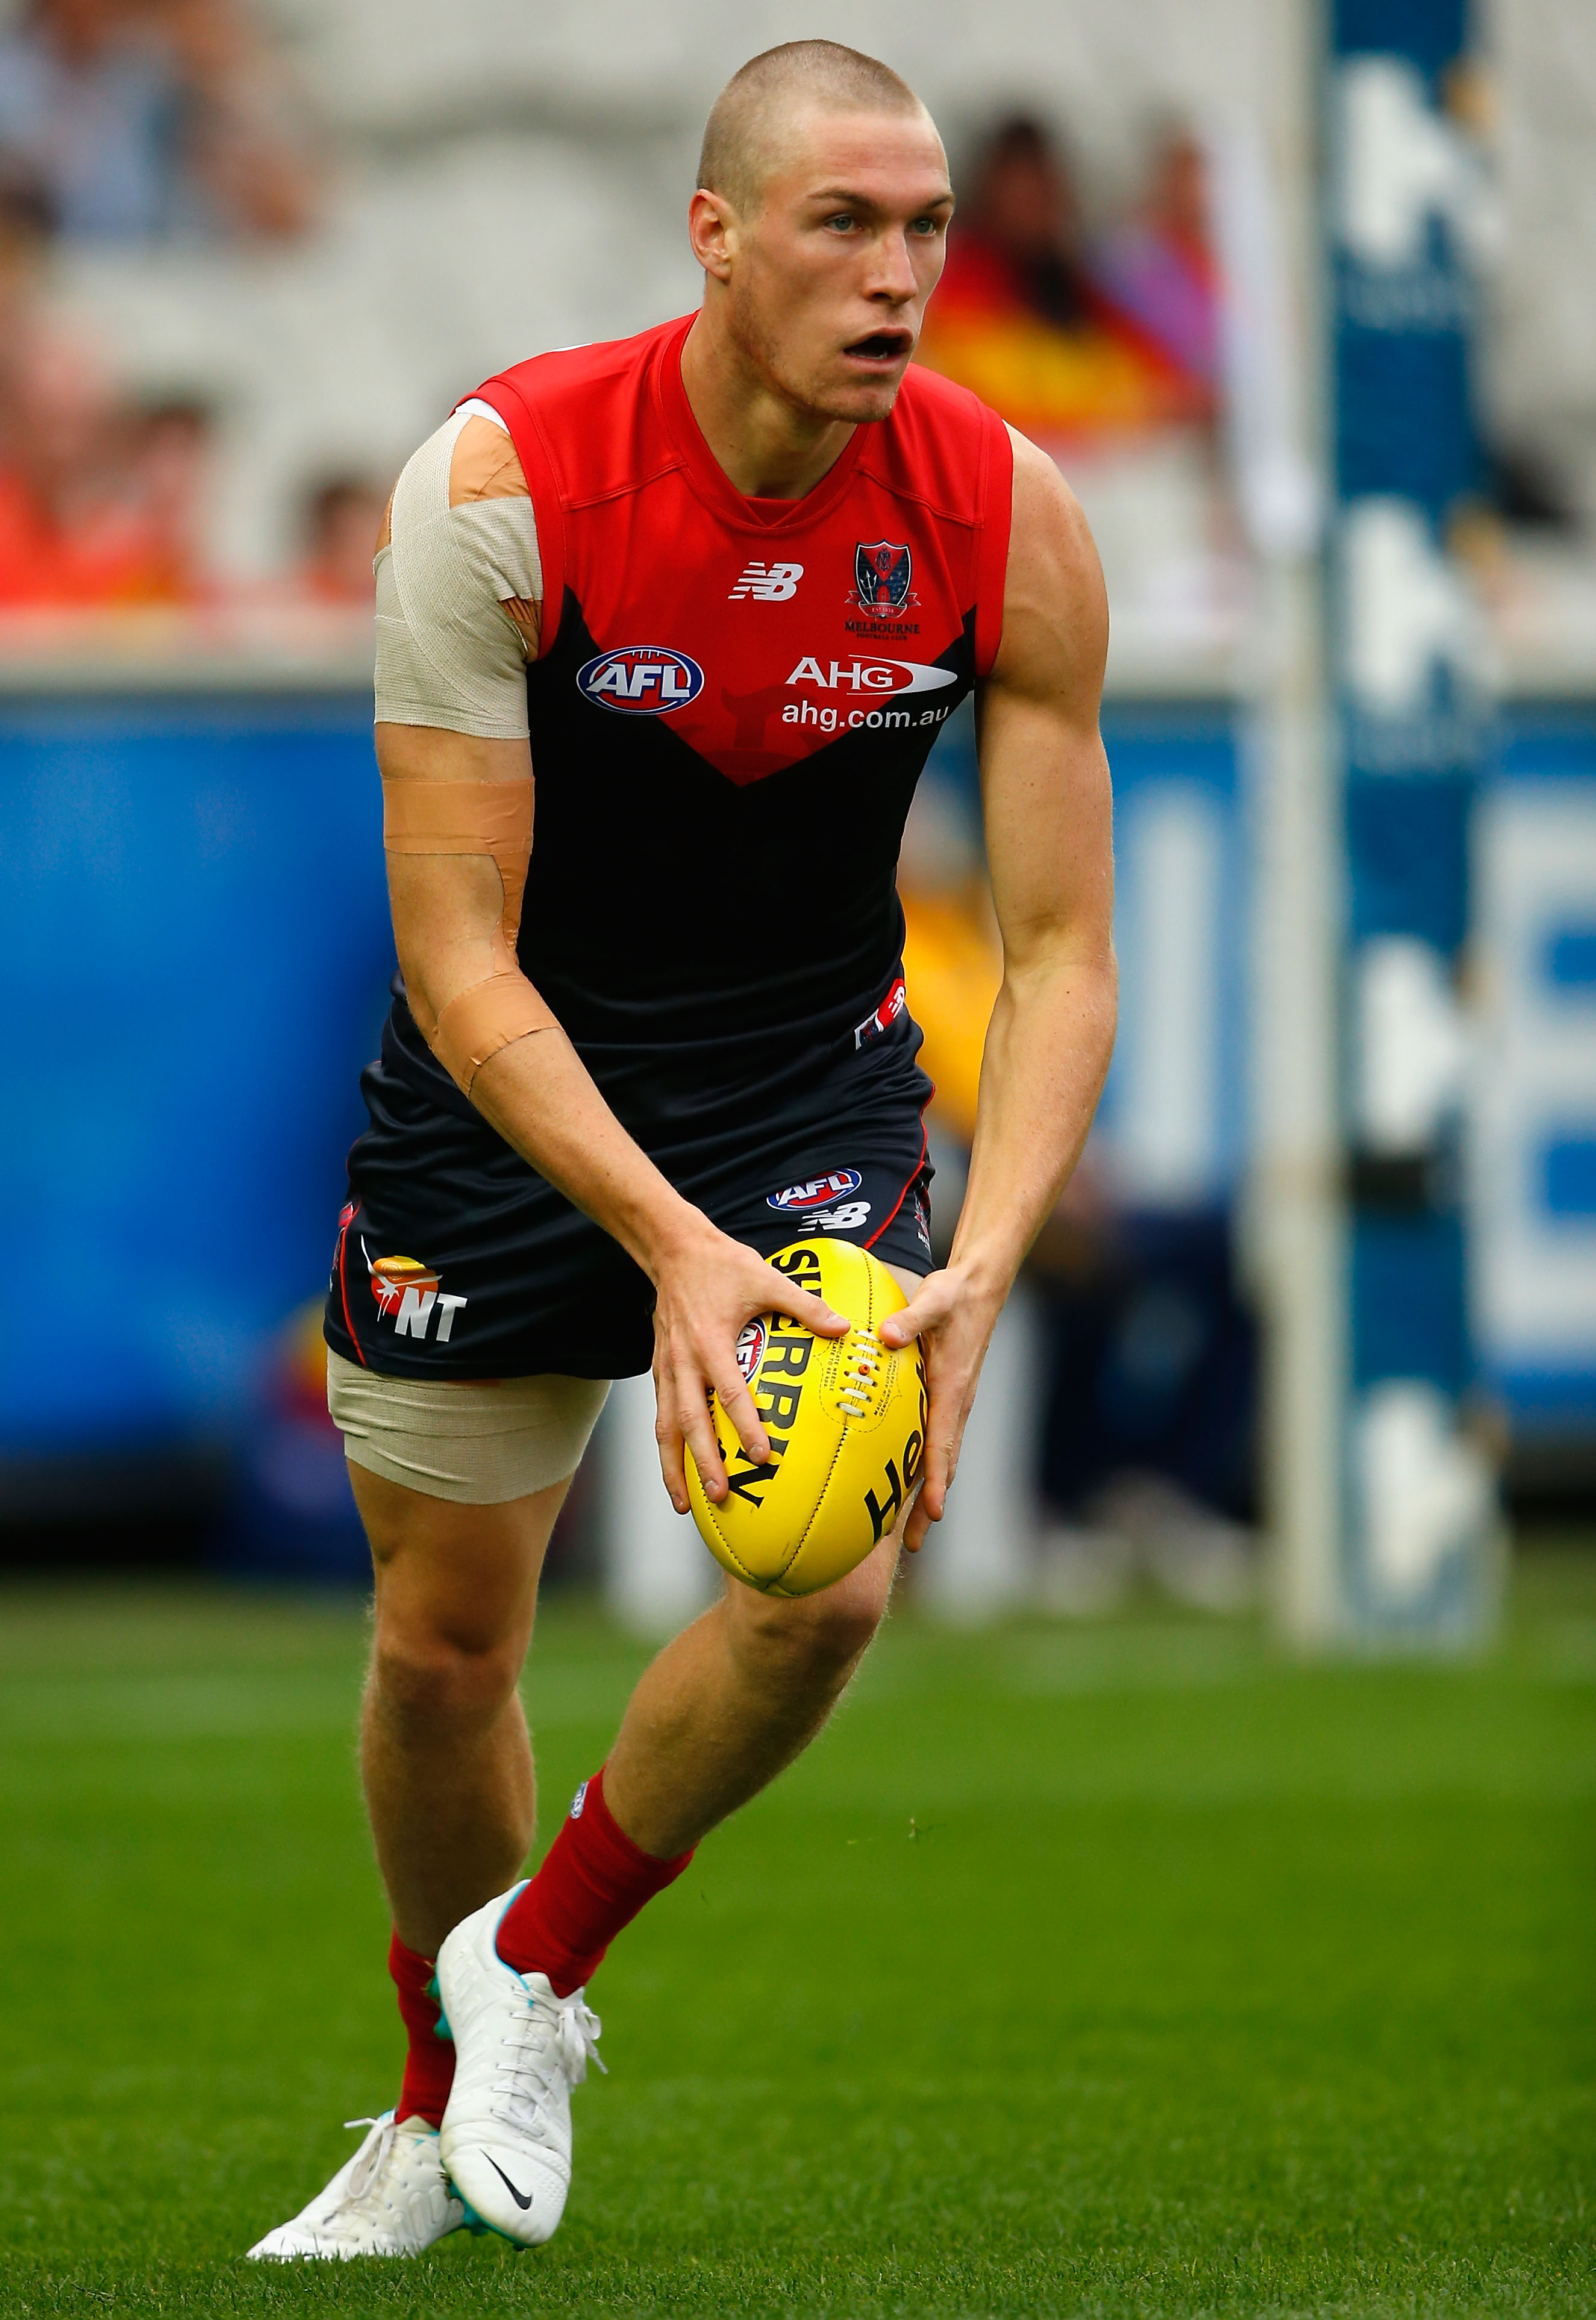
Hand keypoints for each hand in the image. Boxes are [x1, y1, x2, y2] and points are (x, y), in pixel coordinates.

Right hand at [650, 1222, 847, 1513]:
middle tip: (721, 1494)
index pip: (730, 1393)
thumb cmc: (722, 1265)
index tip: (761, 1456)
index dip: (744, 1426)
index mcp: (711, 1343)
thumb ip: (805, 1306)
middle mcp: (684, 1361)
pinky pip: (660, 1415)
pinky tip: (676, 1470)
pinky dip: (666, 1446)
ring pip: (666, 1427)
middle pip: (691, 1422)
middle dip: (705, 1461)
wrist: (673, 1249)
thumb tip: (844, 1328)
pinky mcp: (659, 1369)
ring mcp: (667, 1368)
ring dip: (674, 1467)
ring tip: (683, 1504)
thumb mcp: (766, 1278)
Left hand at [878, 1261, 1005, 1550]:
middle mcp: (956, 1404)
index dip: (937, 1479)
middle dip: (929, 1505)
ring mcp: (954, 1405)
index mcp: (952, 1388)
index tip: (934, 1513)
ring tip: (910, 1535)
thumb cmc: (954, 1294)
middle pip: (944, 1465)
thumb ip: (913, 1317)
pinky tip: (904, 1485)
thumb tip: (889, 1335)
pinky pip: (936, 1443)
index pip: (944, 1442)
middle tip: (913, 1545)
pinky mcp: (947, 1399)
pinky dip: (925, 1471)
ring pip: (941, 1459)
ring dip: (927, 1495)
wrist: (978, 1288)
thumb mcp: (934, 1298)